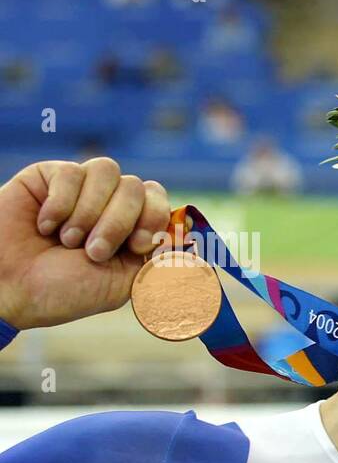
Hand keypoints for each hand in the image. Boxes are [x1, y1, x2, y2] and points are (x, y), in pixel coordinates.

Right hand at [0, 158, 173, 329]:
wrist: (9, 288)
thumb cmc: (64, 292)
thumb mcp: (124, 284)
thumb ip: (160, 261)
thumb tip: (193, 238)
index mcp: (133, 231)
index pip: (161, 201)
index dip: (155, 218)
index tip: (138, 246)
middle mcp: (110, 206)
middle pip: (138, 186)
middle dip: (120, 222)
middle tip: (94, 251)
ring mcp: (81, 190)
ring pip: (109, 171)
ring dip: (91, 212)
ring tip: (69, 240)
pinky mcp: (49, 177)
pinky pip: (72, 171)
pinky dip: (61, 203)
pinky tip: (44, 225)